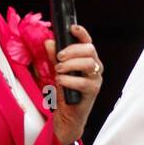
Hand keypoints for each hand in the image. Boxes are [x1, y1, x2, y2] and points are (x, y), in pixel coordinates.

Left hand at [48, 23, 101, 144]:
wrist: (67, 117)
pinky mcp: (93, 92)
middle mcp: (94, 68)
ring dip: (71, 64)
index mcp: (87, 60)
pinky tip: (60, 81)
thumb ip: (53, 58)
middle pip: (90, 50)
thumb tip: (48, 42)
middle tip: (59, 57)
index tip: (72, 27)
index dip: (82, 33)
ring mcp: (95, 80)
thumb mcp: (56, 72)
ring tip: (58, 70)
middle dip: (73, 50)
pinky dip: (69, 80)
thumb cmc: (64, 93)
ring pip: (89, 64)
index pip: (88, 42)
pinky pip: (83, 82)